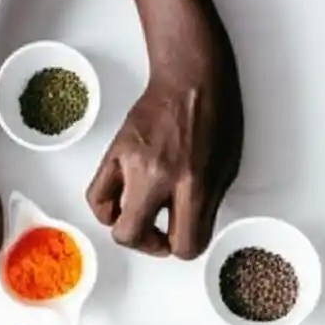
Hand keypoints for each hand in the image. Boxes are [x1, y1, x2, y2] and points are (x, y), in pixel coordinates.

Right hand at [86, 54, 242, 259]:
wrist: (190, 77)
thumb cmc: (216, 115)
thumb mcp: (227, 167)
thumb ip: (207, 204)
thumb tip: (192, 231)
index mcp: (194, 181)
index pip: (185, 243)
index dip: (188, 247)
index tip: (188, 238)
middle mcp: (158, 175)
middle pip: (135, 237)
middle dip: (152, 246)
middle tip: (163, 237)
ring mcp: (131, 163)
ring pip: (114, 222)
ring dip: (131, 229)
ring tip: (145, 217)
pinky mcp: (115, 152)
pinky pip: (97, 196)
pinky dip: (108, 209)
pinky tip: (124, 203)